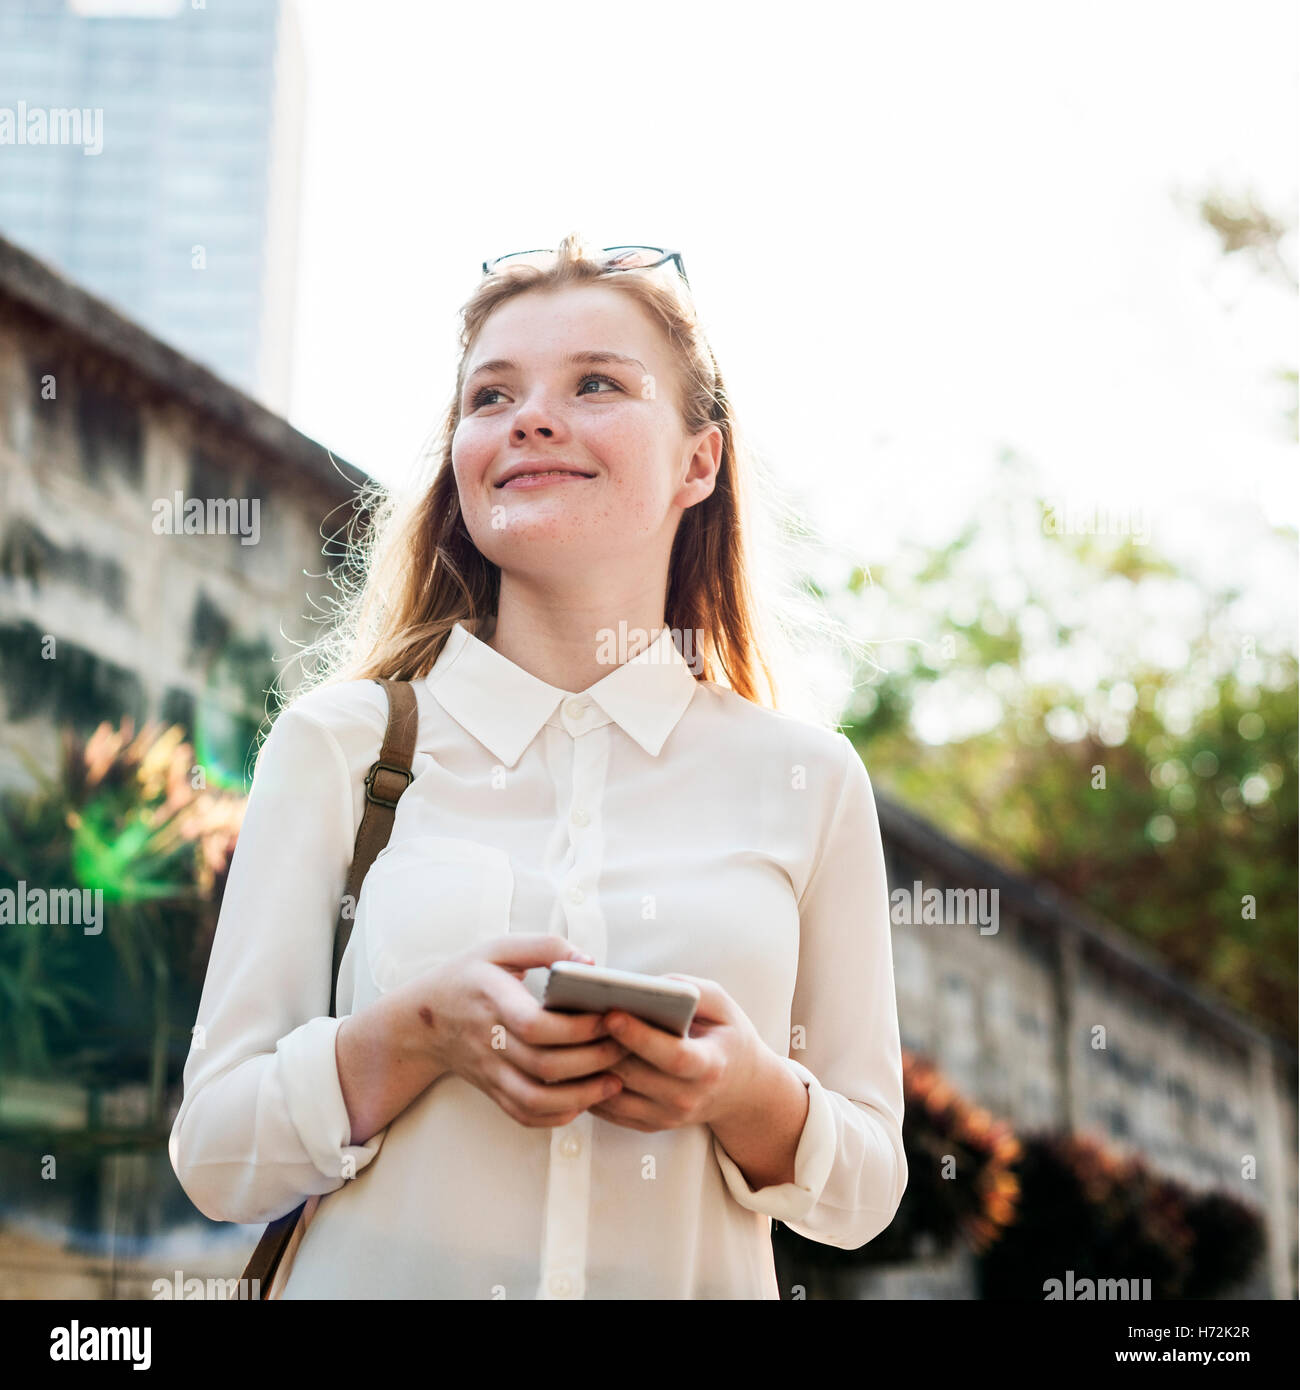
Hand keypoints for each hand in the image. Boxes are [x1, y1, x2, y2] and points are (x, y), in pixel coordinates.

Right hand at [410, 934, 629, 1128]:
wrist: (420, 1021)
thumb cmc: (467, 977)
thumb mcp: (498, 947)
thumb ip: (546, 946)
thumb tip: (589, 963)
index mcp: (492, 999)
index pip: (533, 1024)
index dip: (574, 1027)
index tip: (606, 1017)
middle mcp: (489, 1040)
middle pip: (543, 1064)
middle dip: (591, 1060)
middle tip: (624, 1048)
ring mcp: (490, 1071)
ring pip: (536, 1099)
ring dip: (580, 1096)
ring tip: (614, 1082)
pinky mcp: (493, 1090)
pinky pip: (525, 1114)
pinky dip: (557, 1115)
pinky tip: (584, 1100)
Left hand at [588, 974, 770, 1133]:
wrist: (741, 1089)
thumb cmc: (727, 1037)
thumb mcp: (722, 1005)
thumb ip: (690, 990)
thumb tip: (647, 986)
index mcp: (709, 1066)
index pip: (672, 1056)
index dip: (640, 1036)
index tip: (612, 1013)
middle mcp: (687, 1098)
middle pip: (635, 1074)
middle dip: (603, 1046)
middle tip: (576, 1016)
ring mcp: (666, 1116)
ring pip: (613, 1094)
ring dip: (589, 1066)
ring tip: (570, 1036)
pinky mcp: (649, 1124)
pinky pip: (608, 1109)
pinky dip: (589, 1085)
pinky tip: (577, 1059)